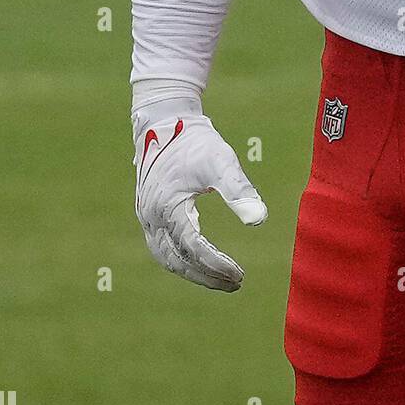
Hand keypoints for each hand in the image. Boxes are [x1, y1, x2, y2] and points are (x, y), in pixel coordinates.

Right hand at [133, 90, 266, 291]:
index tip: (239, 275)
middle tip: (236, 283)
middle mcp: (151, 216)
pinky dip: (182, 260)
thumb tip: (259, 220)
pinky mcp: (148, 213)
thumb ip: (239, 190)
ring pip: (167, 258)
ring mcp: (145, 217)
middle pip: (177, 260)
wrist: (166, 121)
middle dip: (206, 276)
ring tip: (222, 278)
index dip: (216, 264)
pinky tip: (203, 261)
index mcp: (167, 206)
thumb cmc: (196, 141)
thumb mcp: (221, 161)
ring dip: (194, 272)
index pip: (192, 247)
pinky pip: (162, 247)